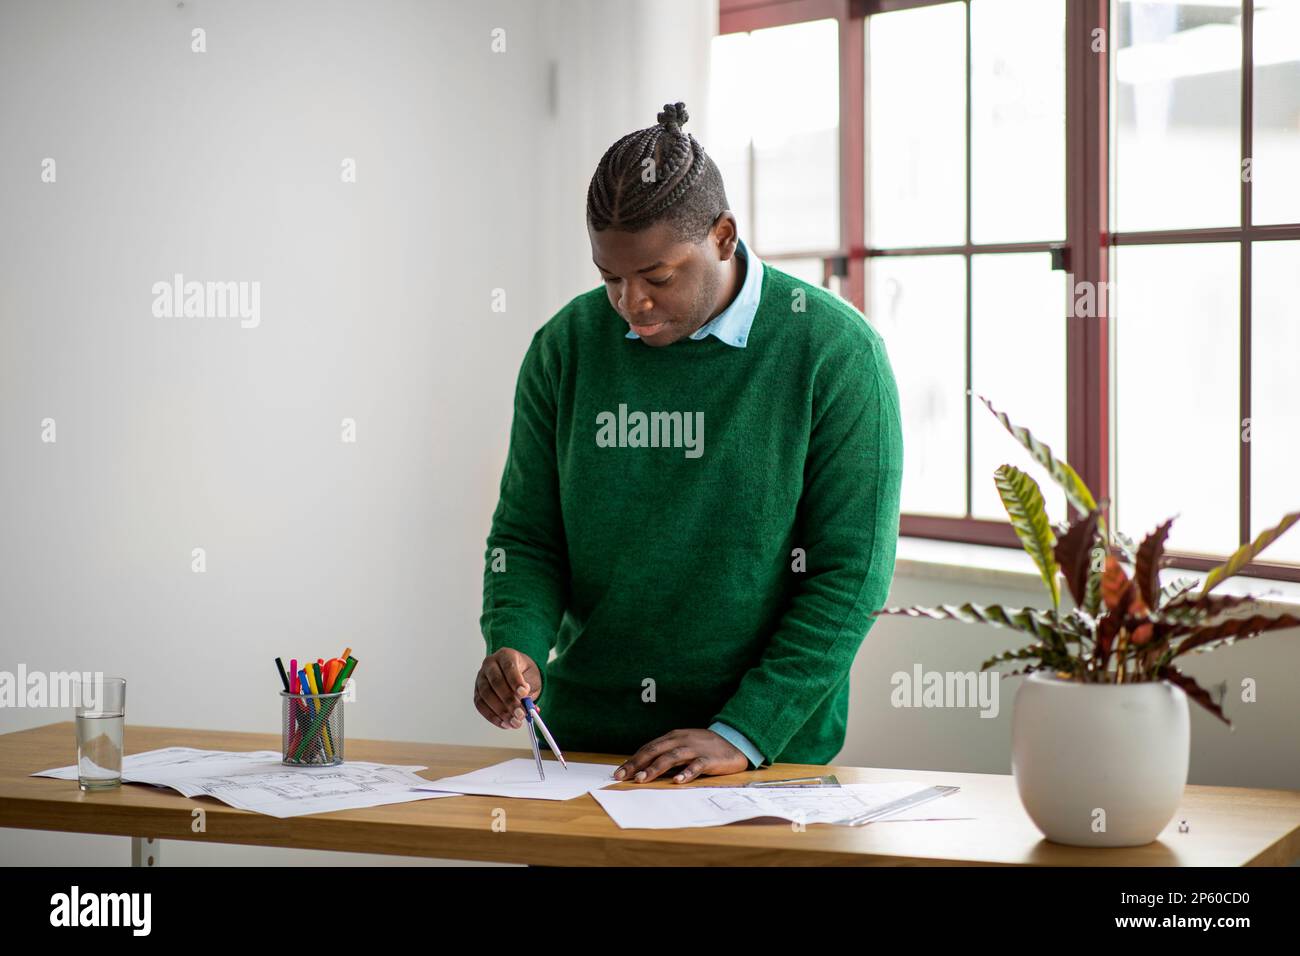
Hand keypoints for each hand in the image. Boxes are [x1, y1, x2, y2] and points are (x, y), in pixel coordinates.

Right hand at [473, 648, 542, 729]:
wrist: (517, 672)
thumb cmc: (524, 674)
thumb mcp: (532, 677)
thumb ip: (529, 690)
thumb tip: (528, 708)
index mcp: (506, 655)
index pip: (509, 667)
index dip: (515, 681)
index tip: (523, 694)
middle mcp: (490, 664)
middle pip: (496, 682)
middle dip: (508, 700)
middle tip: (520, 714)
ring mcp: (481, 677)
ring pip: (486, 694)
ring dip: (500, 711)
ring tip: (513, 722)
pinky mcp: (477, 691)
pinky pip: (480, 705)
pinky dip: (492, 716)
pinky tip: (504, 723)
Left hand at [613, 729, 748, 783]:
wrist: (734, 741)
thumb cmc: (705, 746)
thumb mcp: (683, 745)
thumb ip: (667, 754)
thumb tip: (644, 768)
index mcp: (672, 737)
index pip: (648, 748)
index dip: (633, 760)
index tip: (619, 772)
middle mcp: (681, 740)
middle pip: (655, 751)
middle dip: (637, 764)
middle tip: (623, 776)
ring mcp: (695, 748)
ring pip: (671, 757)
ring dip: (655, 768)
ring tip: (642, 779)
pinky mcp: (709, 758)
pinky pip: (696, 765)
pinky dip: (686, 773)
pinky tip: (678, 781)